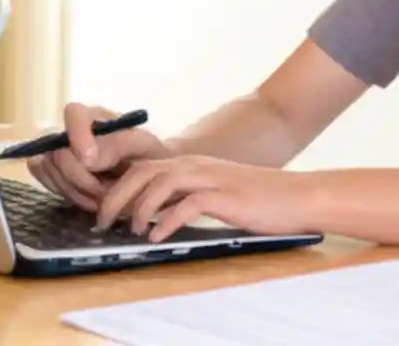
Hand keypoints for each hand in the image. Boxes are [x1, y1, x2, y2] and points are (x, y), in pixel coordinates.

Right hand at [27, 102, 175, 212]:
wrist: (148, 176)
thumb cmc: (148, 155)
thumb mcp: (142, 147)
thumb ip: (117, 146)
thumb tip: (87, 159)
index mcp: (95, 117)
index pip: (74, 114)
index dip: (77, 136)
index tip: (90, 161)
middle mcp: (73, 131)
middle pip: (57, 152)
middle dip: (80, 178)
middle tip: (104, 191)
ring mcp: (60, 151)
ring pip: (50, 170)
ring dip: (76, 190)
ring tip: (102, 197)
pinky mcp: (55, 171)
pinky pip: (48, 183)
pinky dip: (69, 195)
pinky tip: (90, 199)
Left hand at [94, 155, 318, 242]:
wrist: (296, 196)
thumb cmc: (258, 198)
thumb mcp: (216, 192)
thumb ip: (187, 196)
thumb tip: (156, 213)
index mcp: (192, 164)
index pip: (143, 167)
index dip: (118, 186)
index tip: (104, 209)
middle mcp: (197, 166)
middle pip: (143, 172)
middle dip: (116, 195)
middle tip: (102, 221)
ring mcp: (210, 178)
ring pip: (160, 183)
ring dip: (138, 207)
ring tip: (129, 230)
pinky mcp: (225, 197)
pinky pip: (187, 205)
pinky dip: (166, 220)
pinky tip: (158, 236)